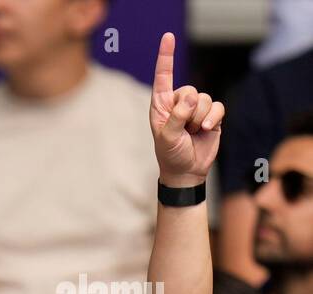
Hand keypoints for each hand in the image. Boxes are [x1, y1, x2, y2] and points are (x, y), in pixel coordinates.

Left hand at [150, 33, 223, 186]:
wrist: (187, 171)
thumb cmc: (170, 154)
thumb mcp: (166, 137)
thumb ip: (176, 116)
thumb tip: (191, 98)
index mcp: (161, 105)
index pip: (163, 77)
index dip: (166, 57)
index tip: (168, 37)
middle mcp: (178, 103)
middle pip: (190, 90)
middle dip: (188, 110)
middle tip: (183, 129)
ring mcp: (196, 109)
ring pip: (205, 98)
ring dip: (200, 117)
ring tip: (193, 132)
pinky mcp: (212, 116)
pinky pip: (218, 107)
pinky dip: (213, 118)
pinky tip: (206, 129)